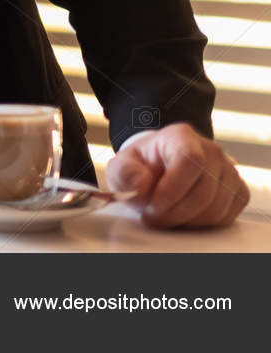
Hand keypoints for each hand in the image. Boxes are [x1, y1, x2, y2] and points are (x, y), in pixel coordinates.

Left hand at [106, 122, 248, 228]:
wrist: (159, 169)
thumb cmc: (143, 167)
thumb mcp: (122, 166)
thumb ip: (124, 173)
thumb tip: (141, 185)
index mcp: (181, 136)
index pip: (189, 160)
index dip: (172, 189)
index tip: (153, 207)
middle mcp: (211, 150)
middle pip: (204, 189)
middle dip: (176, 212)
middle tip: (153, 218)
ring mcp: (228, 171)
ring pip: (217, 207)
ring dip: (188, 220)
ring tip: (166, 217)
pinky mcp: (237, 190)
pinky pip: (227, 216)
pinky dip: (204, 223)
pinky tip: (185, 217)